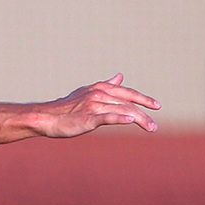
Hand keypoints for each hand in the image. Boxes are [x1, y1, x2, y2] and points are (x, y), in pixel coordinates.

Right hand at [36, 73, 160, 137]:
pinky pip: (107, 117)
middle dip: (144, 113)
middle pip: (128, 103)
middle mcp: (99, 94)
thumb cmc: (67, 108)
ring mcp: (94, 106)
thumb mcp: (88, 92)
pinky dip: (119, 118)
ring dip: (139, 119)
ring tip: (151, 128)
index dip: (143, 98)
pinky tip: (130, 120)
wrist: (47, 117)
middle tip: (154, 126)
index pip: (127, 92)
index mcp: (100, 88)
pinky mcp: (88, 118)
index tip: (156, 106)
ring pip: (122, 111)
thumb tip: (120, 76)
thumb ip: (107, 85)